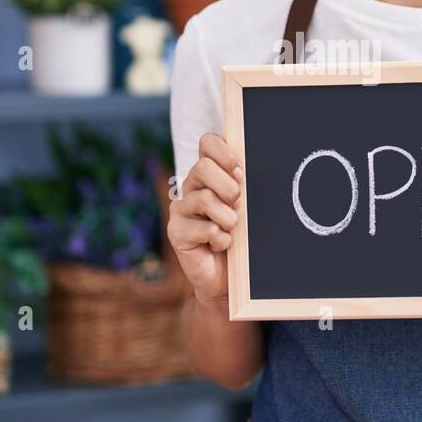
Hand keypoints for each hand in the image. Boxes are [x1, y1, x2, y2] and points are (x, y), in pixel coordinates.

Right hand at [166, 132, 243, 307]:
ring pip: (205, 199)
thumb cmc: (240, 238)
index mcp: (208, 174)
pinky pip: (205, 228)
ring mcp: (180, 209)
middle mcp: (190, 187)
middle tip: (238, 205)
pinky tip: (222, 245)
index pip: (208, 143)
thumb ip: (242, 186)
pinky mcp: (176, 232)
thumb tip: (245, 172)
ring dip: (228, 218)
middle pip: (203, 167)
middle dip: (229, 187)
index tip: (241, 173)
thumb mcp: (245, 207)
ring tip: (231, 229)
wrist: (228, 278)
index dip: (224, 153)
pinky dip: (222, 239)